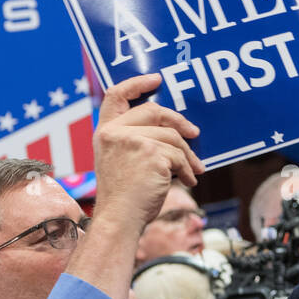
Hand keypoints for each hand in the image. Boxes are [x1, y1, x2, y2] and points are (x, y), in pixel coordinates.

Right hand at [90, 72, 203, 234]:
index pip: (115, 96)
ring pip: (172, 137)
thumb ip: (135, 141)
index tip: (156, 80)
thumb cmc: (124, 197)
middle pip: (154, 111)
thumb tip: (175, 131)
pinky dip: (187, 170)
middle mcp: (114, 132)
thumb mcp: (121, 162)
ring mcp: (132, 140)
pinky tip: (187, 182)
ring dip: (187, 156)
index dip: (136, 83)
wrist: (120, 219)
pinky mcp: (150, 152)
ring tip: (193, 172)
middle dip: (179, 121)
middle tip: (194, 133)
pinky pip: (179, 155)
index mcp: (104, 133)